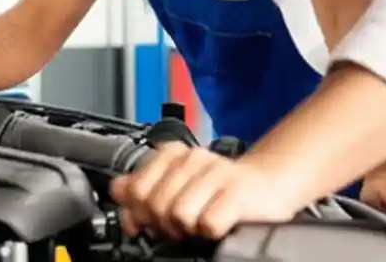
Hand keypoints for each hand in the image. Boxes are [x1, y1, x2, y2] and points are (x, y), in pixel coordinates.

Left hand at [109, 142, 301, 240]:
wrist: (267, 186)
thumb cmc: (219, 190)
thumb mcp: (175, 187)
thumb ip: (142, 191)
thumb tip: (118, 193)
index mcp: (171, 153)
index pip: (135, 189)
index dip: (142, 212)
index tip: (156, 217)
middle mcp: (192, 158)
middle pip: (155, 204)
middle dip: (165, 223)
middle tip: (182, 225)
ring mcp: (216, 173)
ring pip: (179, 214)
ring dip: (189, 229)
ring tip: (201, 223)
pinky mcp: (238, 192)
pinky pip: (208, 224)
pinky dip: (211, 232)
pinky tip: (219, 223)